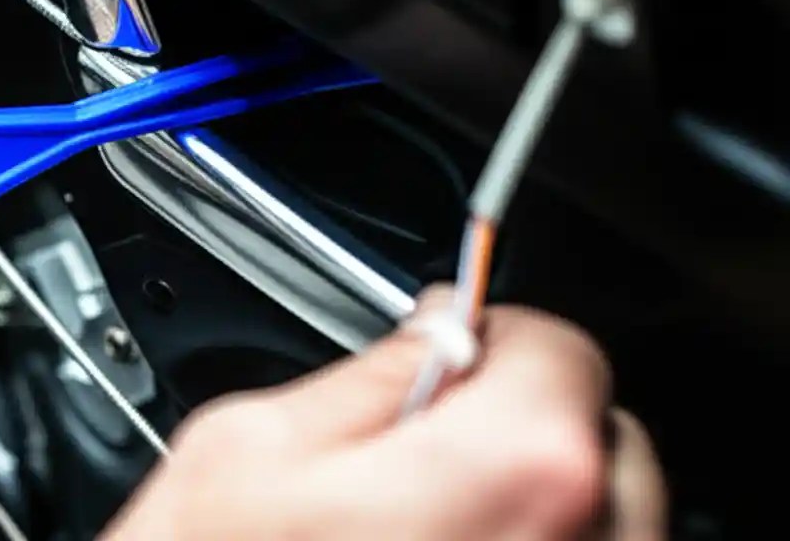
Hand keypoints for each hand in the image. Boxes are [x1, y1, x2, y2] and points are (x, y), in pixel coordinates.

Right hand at [103, 289, 666, 539]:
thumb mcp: (251, 448)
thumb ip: (372, 373)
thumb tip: (438, 332)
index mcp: (515, 470)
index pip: (560, 351)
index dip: (490, 344)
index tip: (450, 362)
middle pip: (597, 445)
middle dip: (519, 427)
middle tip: (426, 451)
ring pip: (602, 528)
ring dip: (534, 509)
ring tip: (428, 529)